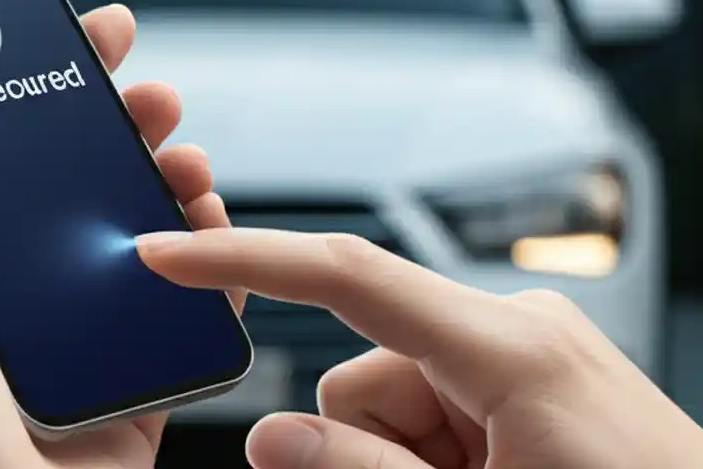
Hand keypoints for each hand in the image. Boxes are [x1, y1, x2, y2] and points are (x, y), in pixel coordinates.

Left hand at [0, 4, 241, 467]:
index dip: (25, 78)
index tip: (65, 30)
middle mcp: (0, 286)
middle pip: (67, 173)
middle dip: (111, 115)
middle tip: (144, 82)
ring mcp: (68, 328)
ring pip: (130, 224)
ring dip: (163, 173)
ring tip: (181, 151)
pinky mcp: (127, 370)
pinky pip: (179, 297)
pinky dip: (205, 252)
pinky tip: (207, 221)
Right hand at [137, 228, 702, 468]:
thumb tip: (269, 437)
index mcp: (510, 346)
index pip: (349, 275)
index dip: (246, 260)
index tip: (169, 255)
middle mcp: (517, 328)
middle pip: (365, 370)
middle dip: (367, 447)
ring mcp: (529, 352)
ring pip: (395, 400)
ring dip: (405, 461)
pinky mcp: (534, 379)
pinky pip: (438, 410)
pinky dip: (436, 458)